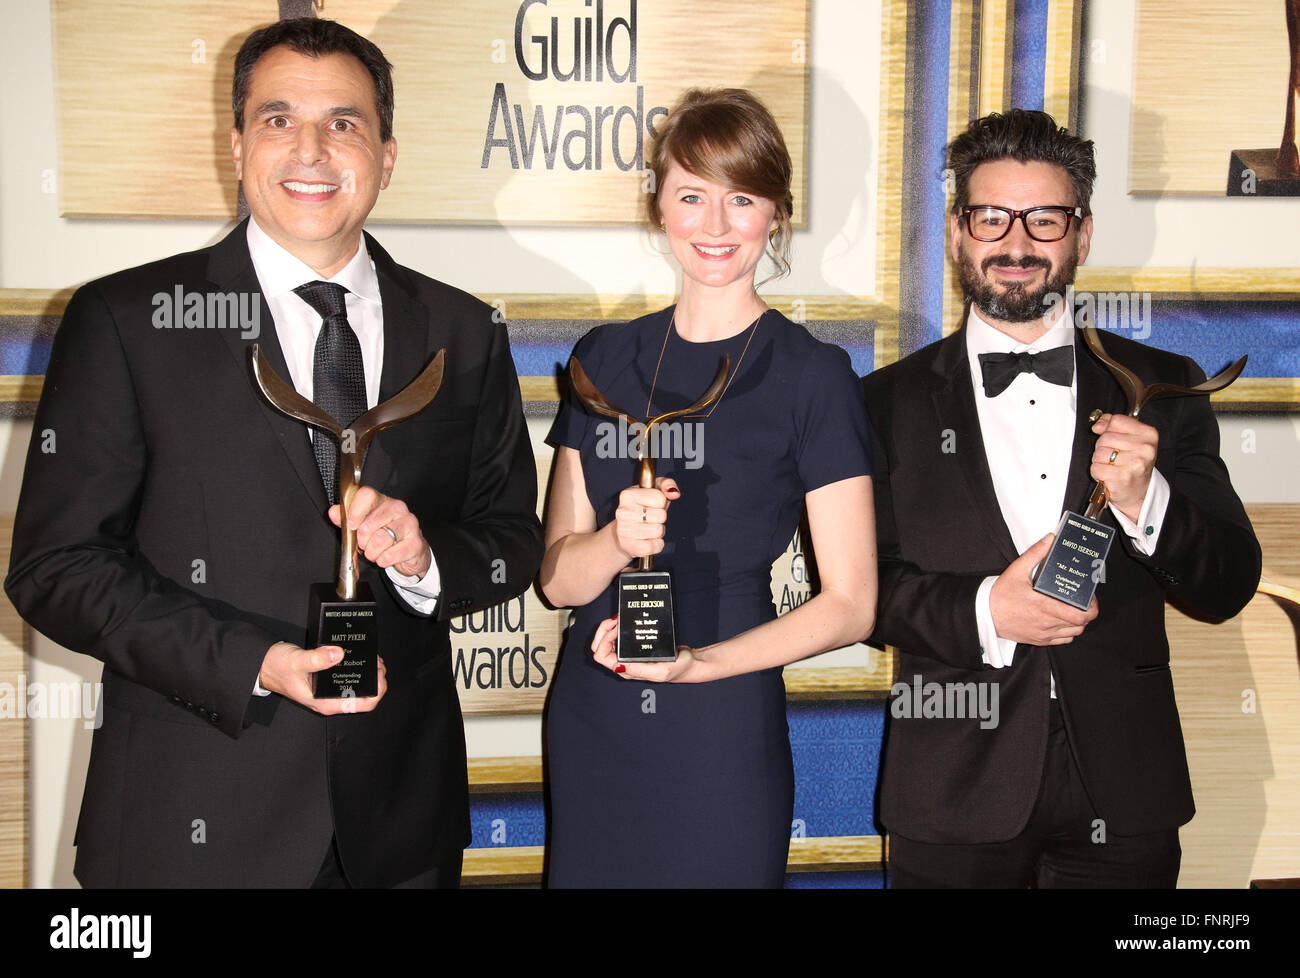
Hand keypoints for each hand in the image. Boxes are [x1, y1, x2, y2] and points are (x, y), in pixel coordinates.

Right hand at [258, 641, 387, 713]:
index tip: (379, 673)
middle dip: (375, 680)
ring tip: (372, 658)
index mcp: (325, 702)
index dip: (377, 690)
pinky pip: (348, 679)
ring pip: (358, 688)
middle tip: (377, 661)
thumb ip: (317, 659)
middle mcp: (329, 700)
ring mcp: (329, 692)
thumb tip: (337, 654)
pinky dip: (357, 669)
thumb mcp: (297, 661)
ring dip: (368, 674)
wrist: (263, 666)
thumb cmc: (276, 668)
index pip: (362, 704)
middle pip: (364, 696)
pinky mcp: (327, 683)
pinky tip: (359, 657)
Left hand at [329, 486, 431, 578]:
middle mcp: (398, 508)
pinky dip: (384, 560)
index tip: (351, 525)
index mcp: (382, 501)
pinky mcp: (416, 542)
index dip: (355, 511)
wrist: (410, 552)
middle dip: (362, 540)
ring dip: (373, 552)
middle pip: (371, 522)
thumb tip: (332, 512)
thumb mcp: (362, 527)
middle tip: (364, 544)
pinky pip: (391, 554)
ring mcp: (409, 524)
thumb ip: (346, 519)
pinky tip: (386, 558)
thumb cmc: (384, 537)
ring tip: (375, 552)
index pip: (367, 494)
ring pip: (381, 539)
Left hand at [589, 616, 703, 682]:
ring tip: (619, 618)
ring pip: (606, 641)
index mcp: (627, 670)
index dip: (604, 641)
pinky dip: (616, 628)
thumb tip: (616, 666)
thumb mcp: (660, 671)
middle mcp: (623, 664)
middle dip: (603, 631)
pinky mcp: (633, 647)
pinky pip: (617, 638)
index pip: (601, 656)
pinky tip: (624, 620)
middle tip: (616, 620)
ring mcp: (627, 655)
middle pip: (599, 647)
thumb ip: (639, 670)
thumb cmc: (677, 668)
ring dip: (608, 628)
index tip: (617, 630)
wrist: (689, 663)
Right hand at [610, 477, 679, 561]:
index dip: (661, 503)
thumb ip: (666, 484)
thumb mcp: (653, 491)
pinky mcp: (629, 546)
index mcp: (627, 495)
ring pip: (659, 531)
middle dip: (660, 518)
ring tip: (648, 528)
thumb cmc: (642, 510)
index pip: (659, 498)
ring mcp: (624, 530)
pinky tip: (648, 539)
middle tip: (650, 518)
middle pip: (661, 515)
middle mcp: (623, 512)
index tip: (651, 505)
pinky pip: (655, 545)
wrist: (623, 532)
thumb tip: (674, 492)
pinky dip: (657, 544)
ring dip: (658, 531)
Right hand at [990, 535, 1098, 645]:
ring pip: (1074, 633)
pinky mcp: (1039, 640)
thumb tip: (1049, 540)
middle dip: (1088, 613)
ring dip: (1079, 623)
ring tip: (1075, 610)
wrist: (983, 614)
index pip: (1080, 615)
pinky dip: (1068, 632)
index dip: (1091, 608)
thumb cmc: (999, 596)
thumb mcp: (1016, 570)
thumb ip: (1035, 553)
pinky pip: (1063, 640)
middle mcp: (1046, 623)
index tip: (1090, 598)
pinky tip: (1063, 621)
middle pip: (1081, 625)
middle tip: (1085, 602)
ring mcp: (1043, 634)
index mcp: (1044, 606)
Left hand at [1090, 413, 1157, 522]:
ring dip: (1099, 461)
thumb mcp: (1130, 440)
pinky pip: (1096, 468)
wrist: (1139, 493)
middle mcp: (1145, 448)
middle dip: (1103, 448)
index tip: (1113, 441)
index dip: (1108, 430)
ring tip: (1111, 467)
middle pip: (1105, 437)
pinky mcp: (1123, 477)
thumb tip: (1097, 424)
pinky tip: (1108, 476)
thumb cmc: (1132, 464)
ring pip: (1099, 453)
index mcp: (1148, 434)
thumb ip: (1113, 425)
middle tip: (1113, 458)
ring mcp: (1135, 463)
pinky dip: (1097, 473)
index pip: (1116, 421)